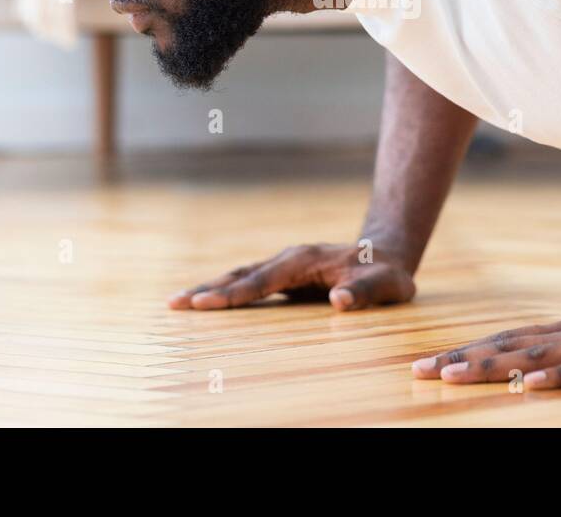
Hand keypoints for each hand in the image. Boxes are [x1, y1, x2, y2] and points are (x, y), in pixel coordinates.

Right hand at [167, 242, 415, 311]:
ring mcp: (284, 267)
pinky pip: (249, 285)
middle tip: (173, 304)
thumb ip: (365, 291)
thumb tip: (340, 300)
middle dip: (207, 289)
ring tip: (177, 303)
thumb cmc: (386, 274)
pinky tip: (206, 304)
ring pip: (241, 277)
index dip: (234, 294)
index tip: (204, 303)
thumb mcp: (386, 285)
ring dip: (209, 289)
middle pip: (241, 275)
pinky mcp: (284, 278)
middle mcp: (289, 259)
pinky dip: (225, 294)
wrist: (387, 256)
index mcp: (305, 260)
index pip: (263, 280)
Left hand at [412, 301, 560, 389]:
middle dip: (463, 358)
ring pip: (538, 355)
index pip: (508, 341)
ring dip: (494, 366)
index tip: (429, 365)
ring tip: (456, 376)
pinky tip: (534, 387)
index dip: (468, 352)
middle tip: (420, 371)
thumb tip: (531, 372)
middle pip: (510, 345)